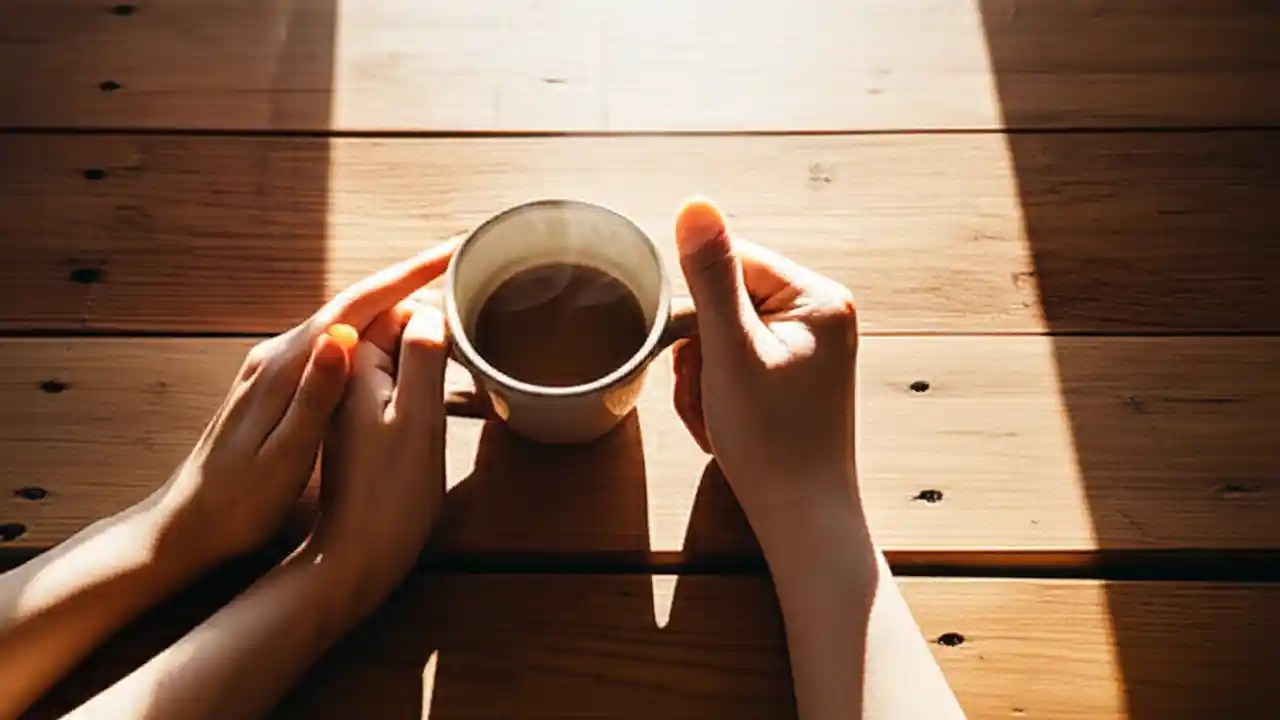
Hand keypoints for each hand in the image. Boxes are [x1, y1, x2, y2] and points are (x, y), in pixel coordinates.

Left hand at [155, 243, 455, 566]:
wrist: (187, 526)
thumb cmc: (237, 505)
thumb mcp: (281, 457)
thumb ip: (313, 396)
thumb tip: (339, 336)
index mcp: (284, 368)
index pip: (355, 306)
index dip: (406, 276)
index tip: (448, 253)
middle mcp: (278, 356)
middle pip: (353, 303)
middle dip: (407, 280)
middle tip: (457, 266)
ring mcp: (276, 367)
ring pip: (345, 321)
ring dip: (391, 301)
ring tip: (438, 291)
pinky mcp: (279, 384)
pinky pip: (334, 342)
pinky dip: (371, 329)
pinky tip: (390, 334)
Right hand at [671, 199, 859, 548]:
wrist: (801, 519)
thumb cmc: (772, 443)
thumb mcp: (730, 353)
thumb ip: (710, 276)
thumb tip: (695, 203)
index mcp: (818, 298)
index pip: (732, 262)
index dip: (696, 308)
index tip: (692, 355)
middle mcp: (822, 313)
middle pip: (724, 300)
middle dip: (699, 352)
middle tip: (704, 397)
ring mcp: (810, 345)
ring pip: (723, 334)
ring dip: (703, 376)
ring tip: (712, 417)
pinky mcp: (795, 373)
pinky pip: (737, 360)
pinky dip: (718, 391)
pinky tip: (722, 425)